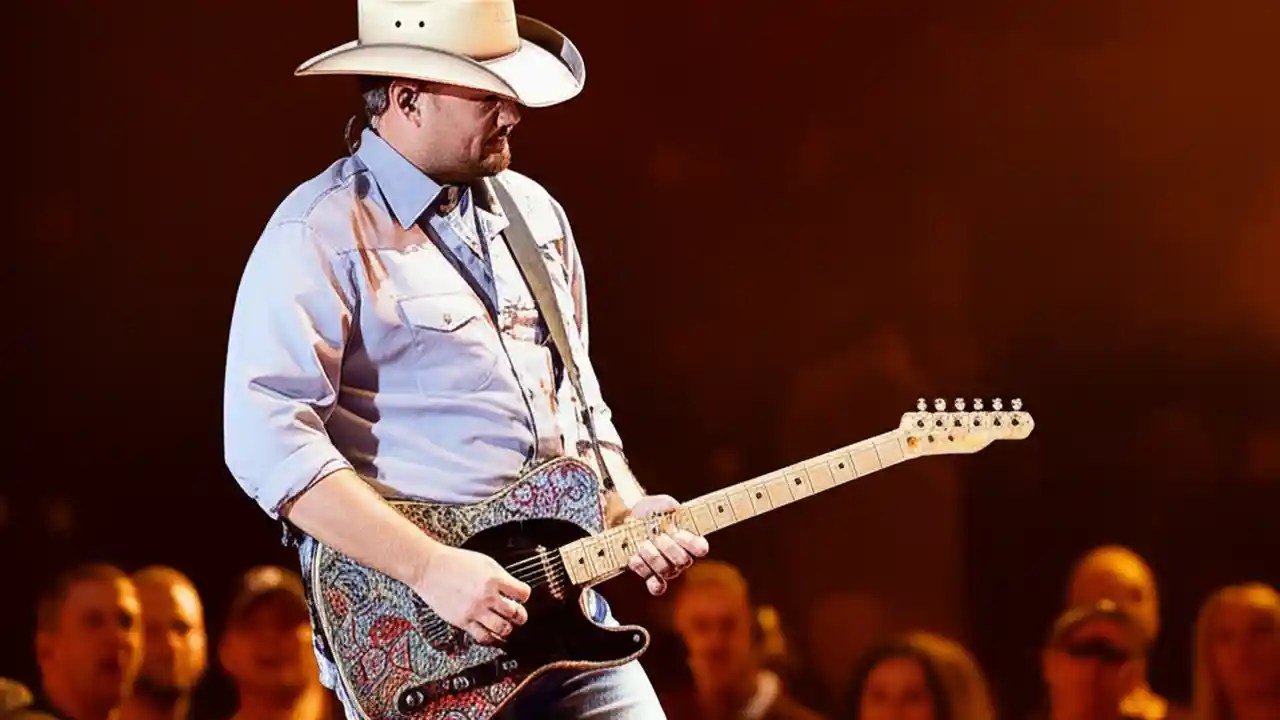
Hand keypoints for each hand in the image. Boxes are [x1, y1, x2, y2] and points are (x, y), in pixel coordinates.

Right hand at [412, 546, 530, 644]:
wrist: (430, 568)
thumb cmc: (454, 562)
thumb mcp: (484, 562)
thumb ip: (500, 576)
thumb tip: (512, 588)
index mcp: (494, 578)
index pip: (522, 593)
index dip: (524, 596)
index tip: (522, 597)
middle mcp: (487, 596)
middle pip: (515, 613)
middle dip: (520, 616)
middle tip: (519, 616)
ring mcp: (475, 610)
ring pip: (502, 628)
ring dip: (507, 628)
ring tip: (506, 626)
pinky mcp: (463, 621)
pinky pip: (482, 636)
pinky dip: (491, 638)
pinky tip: (492, 635)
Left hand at [623, 495, 709, 595]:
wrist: (628, 519)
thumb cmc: (650, 511)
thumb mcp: (660, 503)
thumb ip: (668, 505)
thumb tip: (673, 510)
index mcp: (689, 539)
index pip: (700, 548)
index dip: (691, 543)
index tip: (678, 533)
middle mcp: (681, 557)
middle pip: (683, 561)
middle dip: (668, 548)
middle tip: (657, 536)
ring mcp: (667, 569)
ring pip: (666, 571)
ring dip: (653, 557)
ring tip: (642, 544)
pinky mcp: (651, 576)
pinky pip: (656, 586)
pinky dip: (645, 571)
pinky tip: (636, 558)